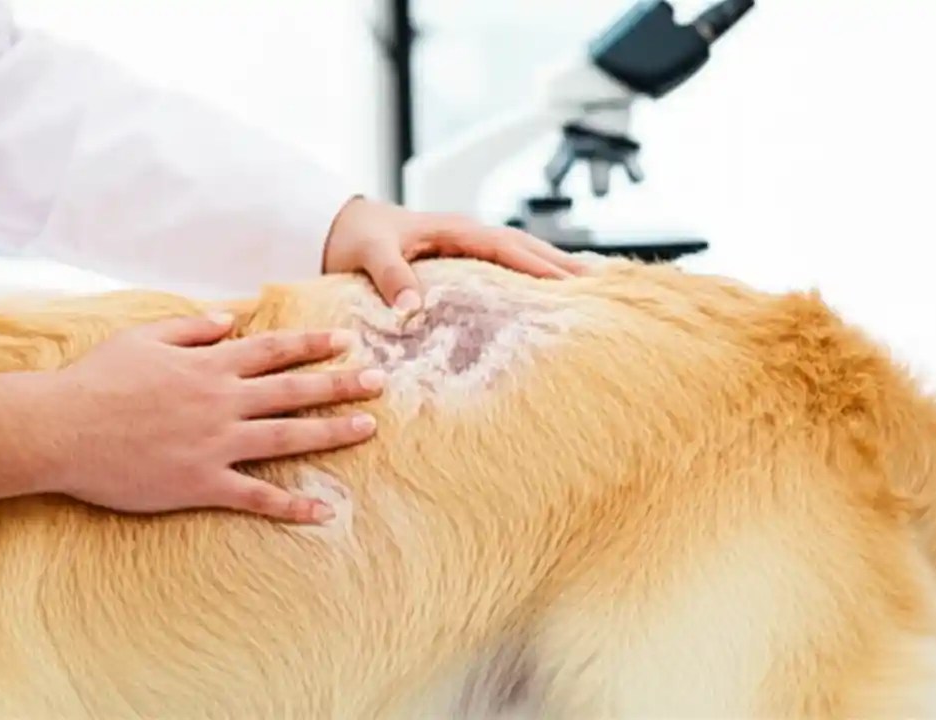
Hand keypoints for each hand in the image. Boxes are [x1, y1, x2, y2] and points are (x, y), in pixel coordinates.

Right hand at [0, 313, 383, 523]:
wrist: (58, 429)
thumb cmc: (95, 380)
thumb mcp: (142, 337)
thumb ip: (190, 328)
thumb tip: (227, 319)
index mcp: (208, 364)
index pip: (274, 350)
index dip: (314, 344)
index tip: (349, 339)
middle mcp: (221, 400)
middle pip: (294, 390)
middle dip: (342, 383)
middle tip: (382, 380)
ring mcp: (215, 444)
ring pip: (287, 437)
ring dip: (333, 432)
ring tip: (369, 428)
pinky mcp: (201, 483)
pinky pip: (256, 496)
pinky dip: (292, 506)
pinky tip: (325, 510)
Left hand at [321, 196, 586, 310]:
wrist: (335, 227)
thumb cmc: (352, 238)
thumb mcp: (368, 255)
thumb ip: (390, 277)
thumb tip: (414, 310)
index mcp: (453, 229)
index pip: (506, 247)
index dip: (539, 266)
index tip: (570, 285)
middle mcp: (465, 234)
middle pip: (524, 247)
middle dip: (561, 265)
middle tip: (600, 288)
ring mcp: (464, 246)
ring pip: (518, 255)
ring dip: (550, 269)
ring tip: (586, 291)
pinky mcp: (458, 260)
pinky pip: (501, 266)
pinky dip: (526, 276)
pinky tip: (542, 296)